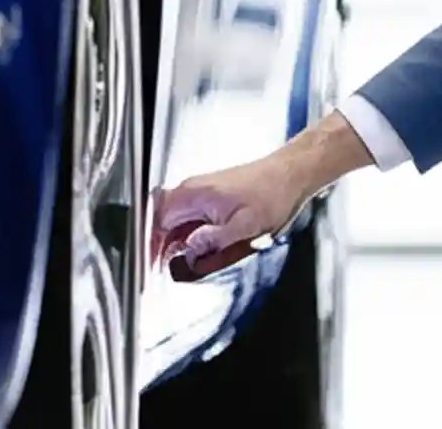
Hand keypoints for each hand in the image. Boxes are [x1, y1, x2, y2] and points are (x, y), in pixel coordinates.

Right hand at [150, 159, 310, 279]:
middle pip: (161, 218)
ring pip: (173, 216)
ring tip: (181, 260)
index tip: (154, 263)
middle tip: (166, 266)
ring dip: (173, 238)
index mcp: (195, 194)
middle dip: (160, 243)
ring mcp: (200, 189)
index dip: (152, 244)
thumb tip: (188, 251)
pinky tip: (197, 245)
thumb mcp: (245, 226)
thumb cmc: (272, 195)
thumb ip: (213, 240)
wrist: (289, 174)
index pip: (157, 220)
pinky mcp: (210, 192)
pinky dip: (186, 230)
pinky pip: (188, 213)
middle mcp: (192, 188)